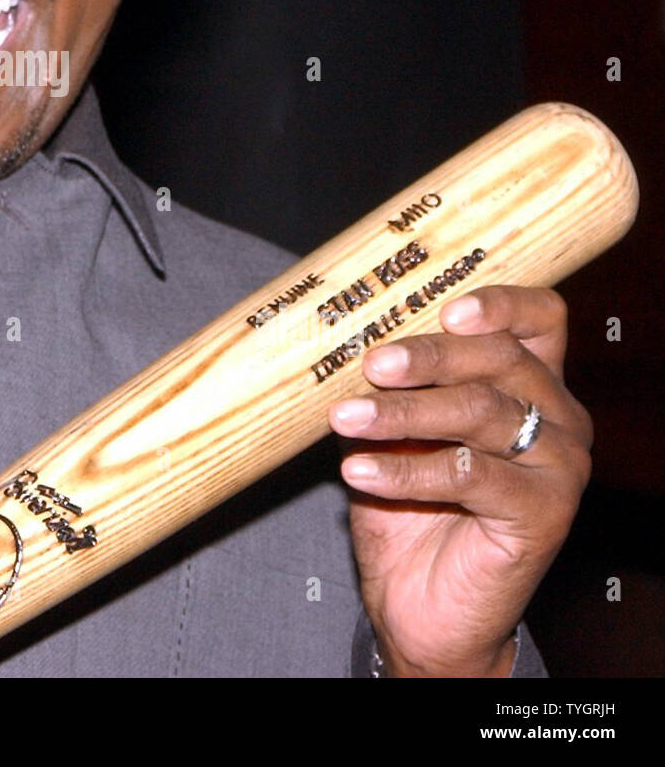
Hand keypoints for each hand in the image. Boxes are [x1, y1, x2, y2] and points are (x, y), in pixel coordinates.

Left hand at [327, 285, 592, 676]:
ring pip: (481, 413)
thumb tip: (345, 335)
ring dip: (404, 413)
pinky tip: (360, 472)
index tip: (443, 309)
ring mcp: (558, 465)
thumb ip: (390, 384)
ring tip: (345, 420)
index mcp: (530, 381)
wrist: (416, 599)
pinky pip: (470, 475)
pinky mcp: (544, 513)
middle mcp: (557, 417)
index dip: (500, 304)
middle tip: (370, 365)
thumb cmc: (405, 503)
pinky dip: (407, 470)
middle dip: (429, 357)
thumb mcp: (392, 430)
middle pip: (502, 360)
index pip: (540, 318)